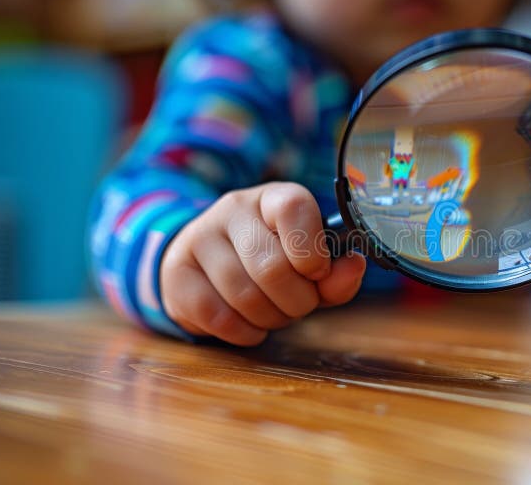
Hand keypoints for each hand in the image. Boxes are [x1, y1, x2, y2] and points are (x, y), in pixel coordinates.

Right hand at [160, 182, 365, 345]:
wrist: (211, 267)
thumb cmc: (273, 263)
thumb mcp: (310, 265)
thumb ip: (336, 272)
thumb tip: (353, 267)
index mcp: (273, 198)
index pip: (294, 207)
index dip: (312, 250)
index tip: (317, 273)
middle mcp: (234, 208)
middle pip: (271, 267)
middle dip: (297, 302)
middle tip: (299, 306)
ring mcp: (200, 237)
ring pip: (244, 295)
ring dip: (271, 319)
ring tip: (274, 314)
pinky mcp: (177, 272)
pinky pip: (216, 316)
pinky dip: (243, 332)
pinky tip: (250, 325)